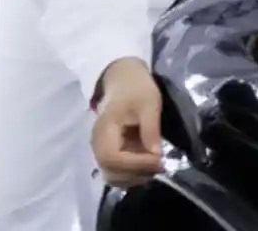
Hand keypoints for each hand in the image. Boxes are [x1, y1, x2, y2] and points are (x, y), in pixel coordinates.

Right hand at [91, 58, 163, 187]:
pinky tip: (147, 166)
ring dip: (135, 177)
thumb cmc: (137, 88)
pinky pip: (116, 173)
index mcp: (104, 129)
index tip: (159, 160)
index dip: (136, 164)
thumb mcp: (149, 103)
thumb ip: (151, 130)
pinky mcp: (109, 153)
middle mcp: (98, 143)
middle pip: (110, 172)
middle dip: (137, 174)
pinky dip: (132, 175)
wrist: (124, 79)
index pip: (112, 157)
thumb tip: (156, 156)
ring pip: (113, 177)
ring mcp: (101, 150)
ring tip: (154, 166)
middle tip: (160, 165)